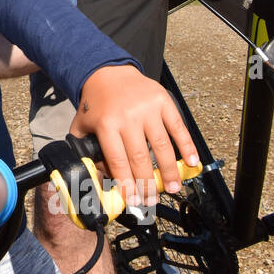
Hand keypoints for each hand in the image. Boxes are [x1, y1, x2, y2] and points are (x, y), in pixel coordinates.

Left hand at [69, 65, 197, 207]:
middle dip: (148, 183)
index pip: (119, 161)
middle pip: (141, 158)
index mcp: (106, 125)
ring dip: (169, 171)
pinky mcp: (163, 101)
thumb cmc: (96, 104)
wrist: (108, 72)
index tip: (133, 200)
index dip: (128, 184)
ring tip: (172, 188)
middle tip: (152, 199)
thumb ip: (85, 151)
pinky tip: (191, 162)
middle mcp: (128, 117)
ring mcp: (147, 109)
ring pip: (162, 146)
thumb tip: (97, 178)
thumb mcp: (82, 126)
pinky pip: (178, 127)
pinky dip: (187, 146)